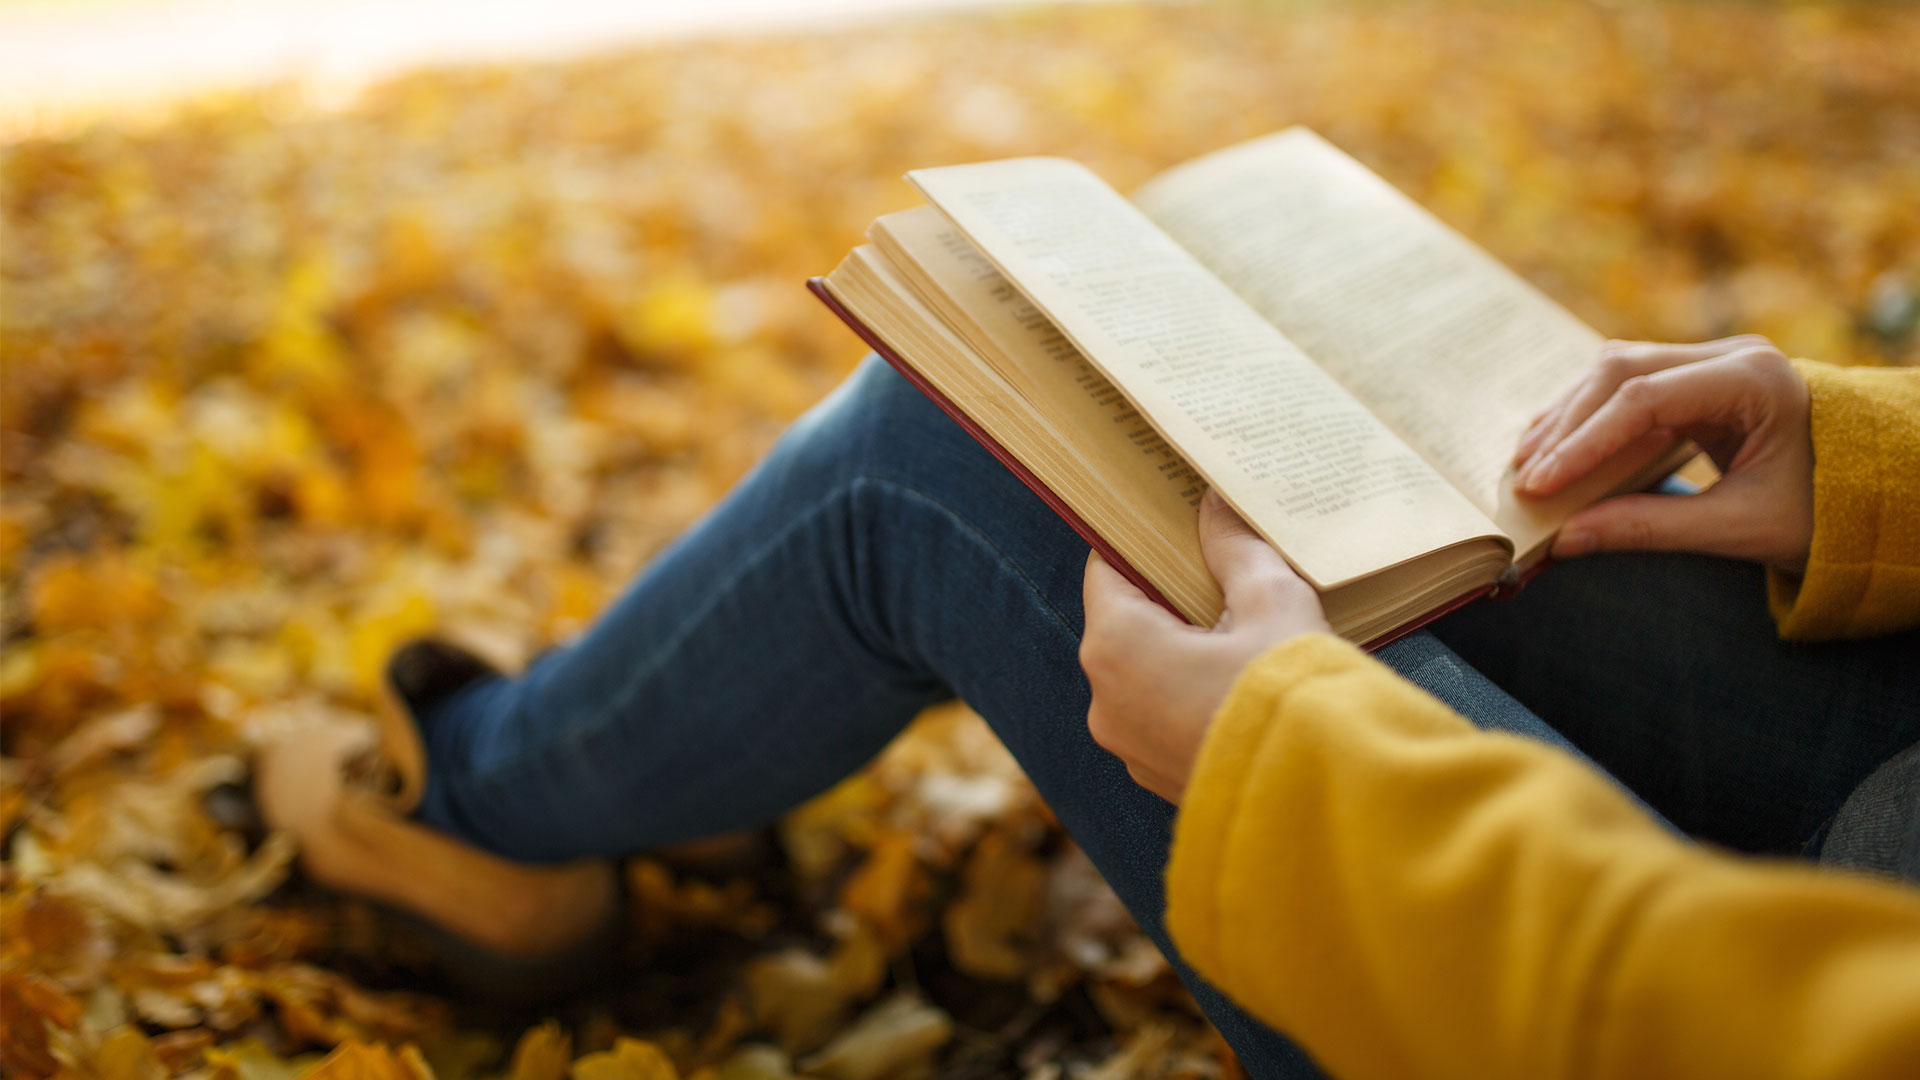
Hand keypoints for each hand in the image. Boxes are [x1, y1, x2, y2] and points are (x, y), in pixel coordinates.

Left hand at [1081, 489, 1330, 802]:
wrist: (1328, 798)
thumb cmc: (1293, 692)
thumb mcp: (1271, 601)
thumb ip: (1234, 549)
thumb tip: (1215, 506)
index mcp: (1117, 647)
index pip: (1106, 571)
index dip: (1140, 543)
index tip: (1173, 526)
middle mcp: (1106, 702)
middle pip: (1124, 624)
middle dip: (1168, 596)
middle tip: (1217, 571)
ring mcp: (1130, 747)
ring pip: (1143, 673)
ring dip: (1181, 648)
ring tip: (1239, 628)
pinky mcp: (1159, 777)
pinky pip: (1162, 717)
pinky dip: (1190, 693)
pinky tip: (1239, 681)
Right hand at [1512, 335, 1813, 573]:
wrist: (1879, 494)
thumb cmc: (1825, 513)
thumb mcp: (1740, 528)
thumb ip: (1651, 528)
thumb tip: (1566, 538)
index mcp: (1755, 380)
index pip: (1644, 400)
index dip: (1583, 444)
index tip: (1540, 486)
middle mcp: (1733, 354)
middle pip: (1621, 372)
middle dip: (1567, 427)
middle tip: (1526, 479)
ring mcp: (1717, 359)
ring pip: (1618, 370)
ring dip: (1571, 416)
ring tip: (1529, 463)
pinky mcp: (1702, 378)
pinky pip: (1632, 383)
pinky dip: (1591, 415)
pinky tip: (1559, 445)